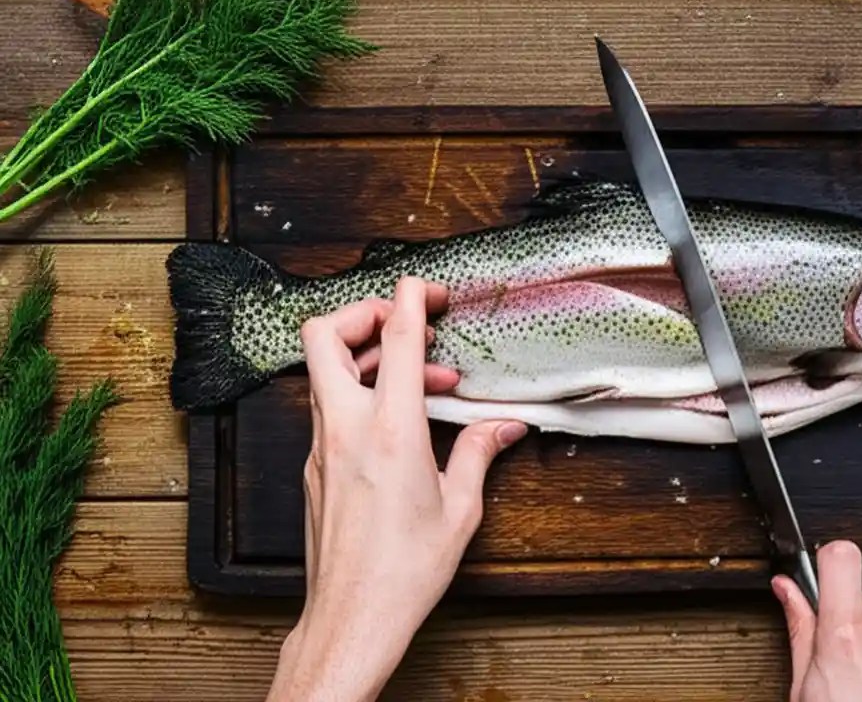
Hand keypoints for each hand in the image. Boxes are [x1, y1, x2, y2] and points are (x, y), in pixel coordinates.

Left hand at [267, 277, 527, 701]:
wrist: (351, 616)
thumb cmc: (404, 571)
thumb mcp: (460, 508)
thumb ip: (479, 452)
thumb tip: (503, 425)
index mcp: (389, 430)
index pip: (391, 338)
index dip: (410, 299)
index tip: (427, 289)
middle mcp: (345, 428)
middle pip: (324, 335)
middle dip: (363, 313)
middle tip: (403, 324)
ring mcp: (321, 446)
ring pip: (325, 371)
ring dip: (368, 358)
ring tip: (421, 381)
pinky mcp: (313, 466)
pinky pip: (329, 407)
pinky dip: (359, 394)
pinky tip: (398, 422)